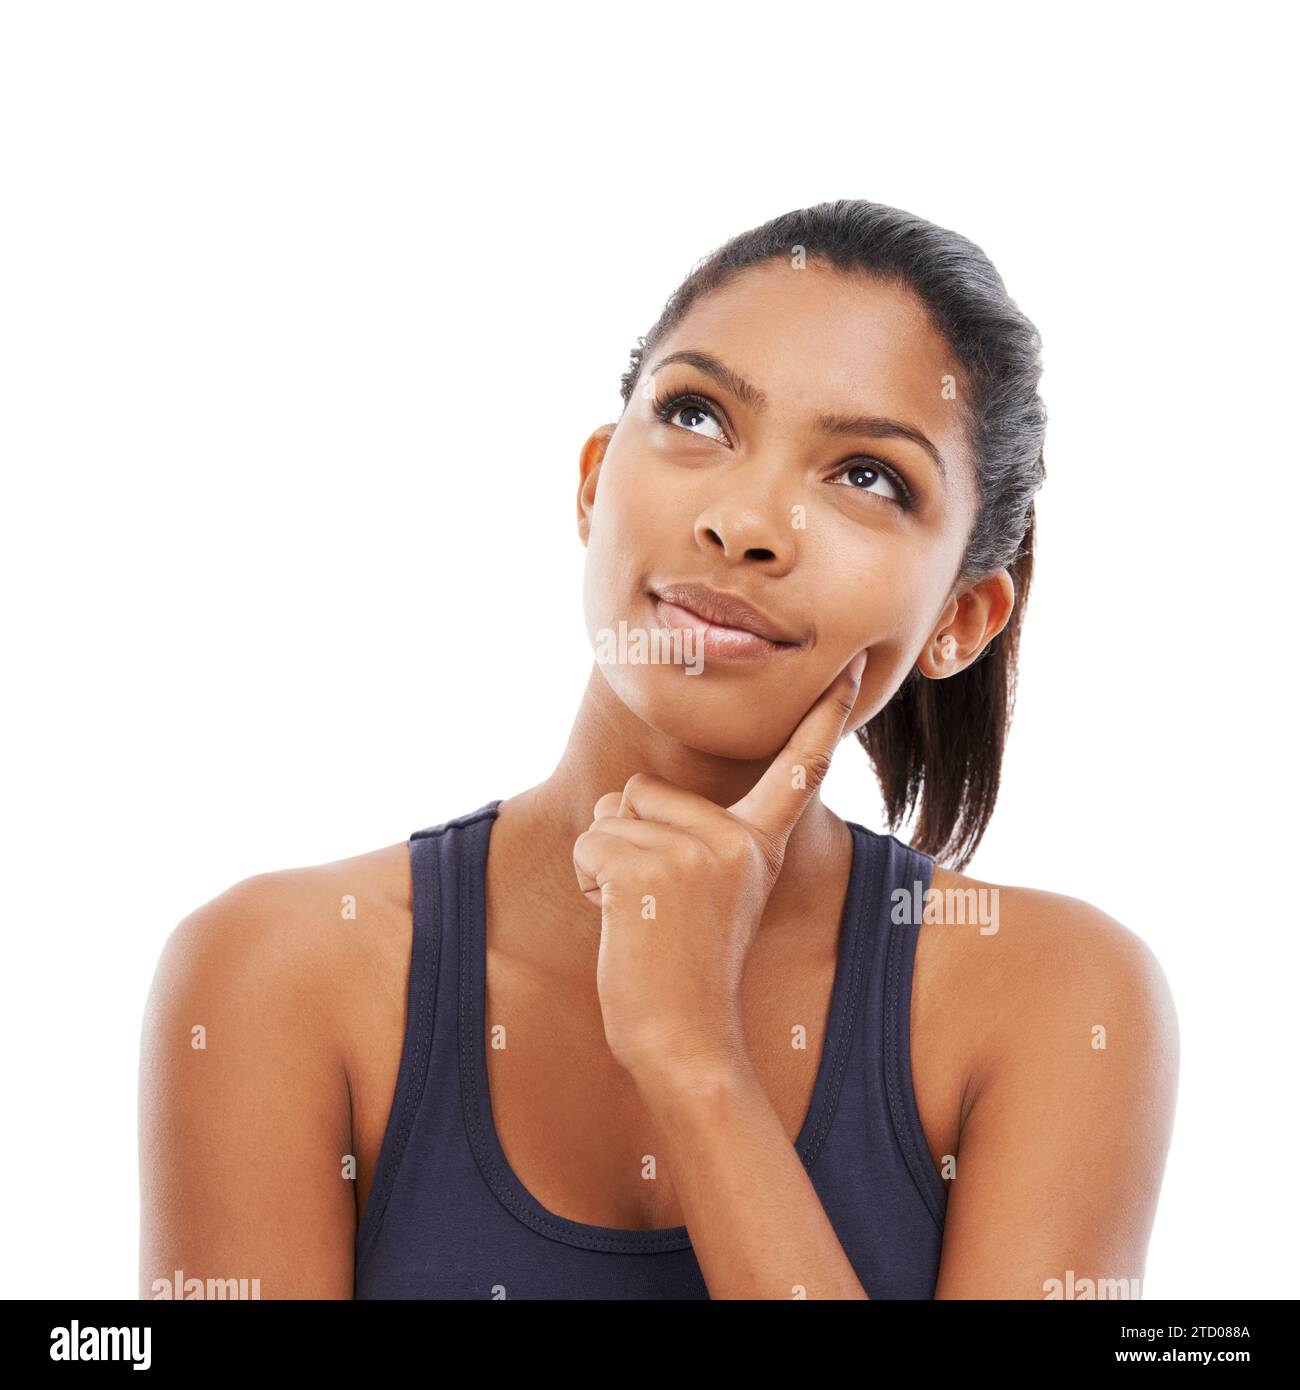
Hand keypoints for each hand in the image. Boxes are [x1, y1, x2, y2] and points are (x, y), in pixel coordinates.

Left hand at [571, 650, 867, 1080]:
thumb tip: (619, 791)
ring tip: (641, 919)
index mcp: (758, 845)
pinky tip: (622, 923)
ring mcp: (700, 852)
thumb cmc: (681, 974)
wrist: (685, 1044)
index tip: (851, 668)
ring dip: (604, 864)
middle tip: (655, 908)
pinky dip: (588, 879)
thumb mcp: (700, 894)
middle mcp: (739, 841)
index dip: (826, 716)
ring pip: (610, 815)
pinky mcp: (655, 868)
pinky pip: (590, 842)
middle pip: (643, 789)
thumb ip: (680, 838)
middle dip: (626, 839)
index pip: (797, 770)